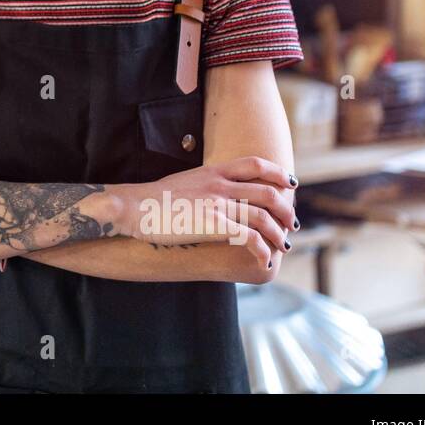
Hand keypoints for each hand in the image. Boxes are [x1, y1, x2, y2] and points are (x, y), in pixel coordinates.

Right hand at [116, 158, 297, 273]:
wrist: (133, 207)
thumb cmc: (151, 200)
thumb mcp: (183, 182)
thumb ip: (204, 186)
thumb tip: (213, 197)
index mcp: (212, 171)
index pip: (255, 164)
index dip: (278, 173)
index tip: (290, 184)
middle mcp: (219, 184)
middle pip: (267, 192)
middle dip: (286, 209)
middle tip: (291, 223)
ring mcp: (218, 204)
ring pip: (265, 217)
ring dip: (280, 233)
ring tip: (284, 246)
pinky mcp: (214, 225)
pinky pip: (251, 238)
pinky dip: (263, 251)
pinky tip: (263, 261)